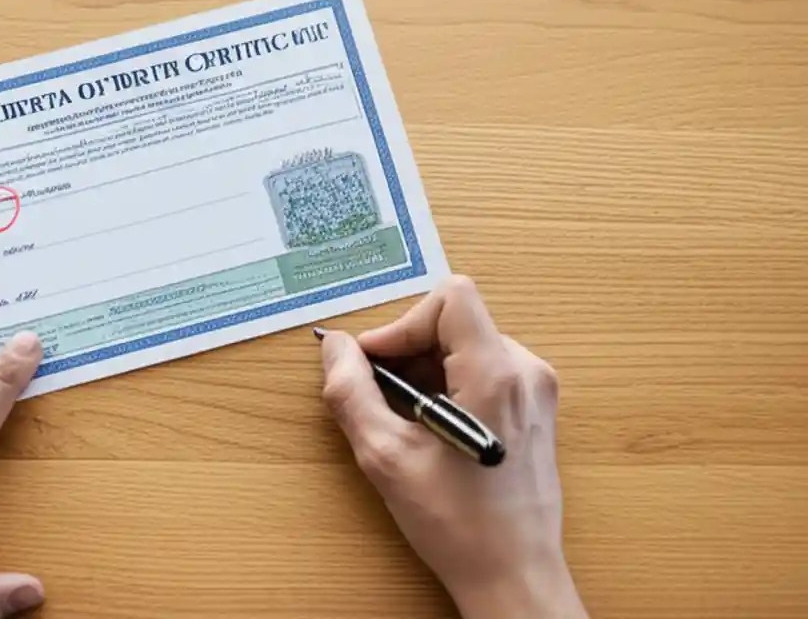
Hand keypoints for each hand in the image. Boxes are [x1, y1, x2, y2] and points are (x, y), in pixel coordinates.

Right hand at [319, 277, 586, 618]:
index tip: (373, 363)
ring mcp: (536, 389)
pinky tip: (430, 431)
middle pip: (454, 322)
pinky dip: (447, 386)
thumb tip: (336, 349)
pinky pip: (483, 370)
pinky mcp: (535, 408)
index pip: (450, 297)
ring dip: (424, 372)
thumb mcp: (387, 458)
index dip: (401, 323)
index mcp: (497, 374)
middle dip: (407, 352)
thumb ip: (352, 393)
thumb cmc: (458, 525)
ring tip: (406, 422)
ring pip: (466, 346)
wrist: (514, 574)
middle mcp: (526, 371)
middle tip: (380, 398)